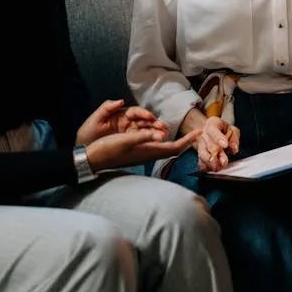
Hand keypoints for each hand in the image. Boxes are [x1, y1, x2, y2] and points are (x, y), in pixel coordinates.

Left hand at [76, 99, 167, 144]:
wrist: (83, 150)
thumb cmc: (87, 133)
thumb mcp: (95, 120)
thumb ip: (106, 108)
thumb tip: (120, 101)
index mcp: (120, 115)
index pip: (135, 112)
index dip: (143, 113)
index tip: (149, 116)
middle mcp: (127, 122)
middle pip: (144, 121)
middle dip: (154, 123)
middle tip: (162, 127)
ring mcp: (130, 133)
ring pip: (146, 130)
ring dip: (155, 132)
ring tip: (164, 135)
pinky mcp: (130, 142)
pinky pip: (143, 140)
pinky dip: (151, 141)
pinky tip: (158, 143)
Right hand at [85, 129, 199, 171]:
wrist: (92, 159)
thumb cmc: (107, 149)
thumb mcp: (125, 140)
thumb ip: (143, 137)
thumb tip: (160, 135)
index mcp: (148, 152)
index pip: (174, 148)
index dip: (187, 141)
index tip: (199, 132)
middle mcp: (148, 154)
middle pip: (172, 149)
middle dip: (185, 141)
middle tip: (195, 132)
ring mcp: (142, 154)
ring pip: (164, 149)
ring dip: (175, 141)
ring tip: (183, 133)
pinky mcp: (136, 153)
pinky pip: (156, 147)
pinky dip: (164, 140)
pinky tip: (161, 134)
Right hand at [196, 116, 239, 172]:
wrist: (211, 133)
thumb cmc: (223, 131)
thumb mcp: (232, 130)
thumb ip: (234, 138)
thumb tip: (234, 148)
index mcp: (212, 124)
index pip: (213, 130)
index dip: (218, 138)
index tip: (225, 145)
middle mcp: (204, 134)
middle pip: (208, 144)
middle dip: (216, 154)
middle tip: (224, 161)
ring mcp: (200, 145)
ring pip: (202, 154)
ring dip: (211, 162)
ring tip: (219, 167)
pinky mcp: (199, 154)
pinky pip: (200, 162)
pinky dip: (205, 167)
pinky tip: (211, 169)